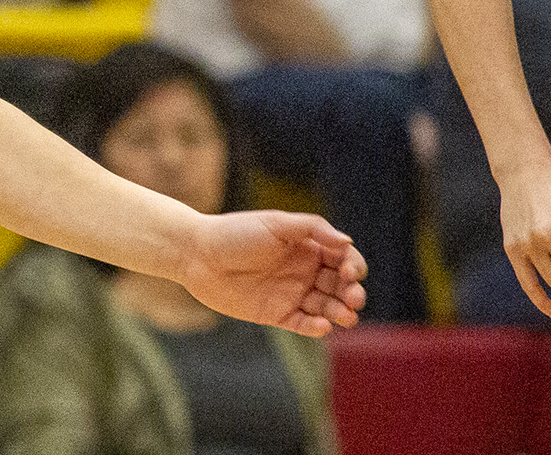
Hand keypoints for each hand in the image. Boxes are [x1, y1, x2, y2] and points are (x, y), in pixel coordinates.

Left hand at [180, 210, 367, 336]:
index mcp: (308, 247)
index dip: (353, 267)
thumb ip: (313, 229)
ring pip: (327, 308)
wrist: (197, 255)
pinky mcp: (277, 314)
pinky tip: (322, 326)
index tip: (349, 272)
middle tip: (354, 298)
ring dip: (341, 313)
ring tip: (345, 316)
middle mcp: (304, 271)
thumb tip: (348, 242)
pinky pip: (303, 325)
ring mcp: (292, 294)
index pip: (344, 259)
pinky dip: (316, 328)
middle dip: (353, 293)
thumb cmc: (236, 233)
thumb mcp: (276, 224)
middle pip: (341, 286)